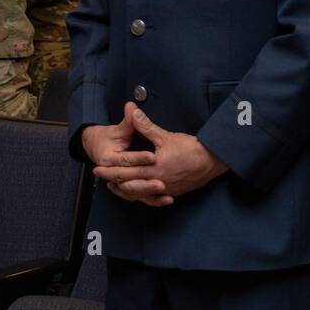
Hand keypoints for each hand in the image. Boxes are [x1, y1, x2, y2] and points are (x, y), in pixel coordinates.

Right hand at [82, 103, 166, 204]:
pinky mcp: (130, 189)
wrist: (96, 147)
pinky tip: (168, 199)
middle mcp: (113, 173)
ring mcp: (121, 183)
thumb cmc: (108, 138)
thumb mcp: (120, 129)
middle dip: (147, 182)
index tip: (153, 156)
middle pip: (130, 181)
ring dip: (150, 192)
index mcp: (108, 158)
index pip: (125, 160)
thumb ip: (129, 120)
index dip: (139, 158)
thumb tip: (131, 106)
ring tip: (165, 190)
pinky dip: (153, 200)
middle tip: (163, 181)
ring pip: (135, 192)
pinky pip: (141, 198)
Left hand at [91, 103, 228, 204]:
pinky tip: (137, 194)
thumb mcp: (166, 135)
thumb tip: (132, 112)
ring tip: (115, 186)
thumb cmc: (190, 148)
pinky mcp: (172, 192)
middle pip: (129, 183)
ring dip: (125, 190)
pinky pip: (153, 198)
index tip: (98, 167)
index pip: (126, 170)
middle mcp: (157, 180)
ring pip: (139, 193)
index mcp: (153, 166)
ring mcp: (165, 188)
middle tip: (100, 176)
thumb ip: (146, 126)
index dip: (110, 169)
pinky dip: (142, 195)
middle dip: (113, 179)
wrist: (211, 161)